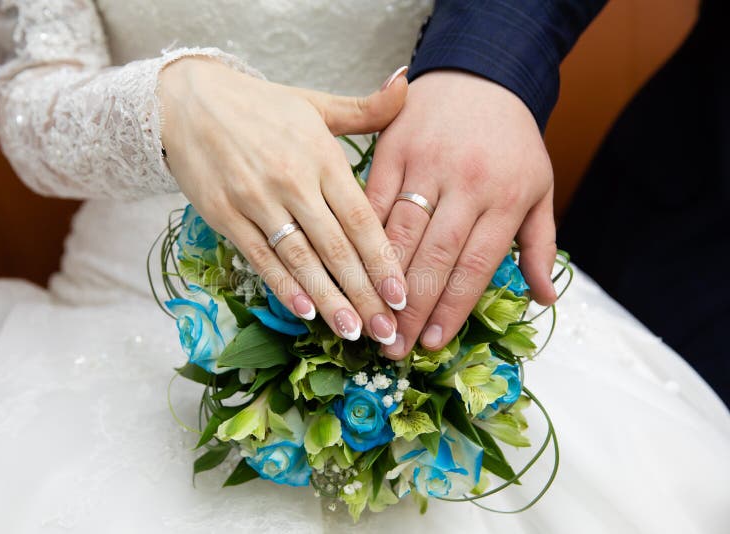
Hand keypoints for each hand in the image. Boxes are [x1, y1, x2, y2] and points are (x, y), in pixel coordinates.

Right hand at [159, 57, 409, 343]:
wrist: (187, 100)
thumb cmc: (259, 106)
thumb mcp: (315, 103)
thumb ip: (366, 109)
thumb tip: (408, 82)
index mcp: (321, 156)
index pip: (360, 218)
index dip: (383, 261)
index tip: (402, 295)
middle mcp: (292, 181)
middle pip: (336, 248)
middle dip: (364, 294)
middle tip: (386, 331)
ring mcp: (255, 200)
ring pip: (301, 259)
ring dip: (328, 300)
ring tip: (352, 332)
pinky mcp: (225, 216)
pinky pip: (260, 258)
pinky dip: (283, 286)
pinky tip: (305, 312)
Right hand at [366, 71, 557, 357]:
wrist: (480, 75)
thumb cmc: (511, 139)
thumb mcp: (540, 186)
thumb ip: (540, 243)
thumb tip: (544, 299)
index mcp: (505, 196)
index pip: (474, 266)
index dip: (452, 310)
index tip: (431, 344)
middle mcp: (465, 183)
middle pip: (434, 257)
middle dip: (411, 309)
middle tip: (393, 347)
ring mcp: (425, 165)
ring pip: (399, 235)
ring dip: (381, 282)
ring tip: (369, 320)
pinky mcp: (392, 150)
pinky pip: (372, 201)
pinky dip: (360, 238)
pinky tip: (349, 269)